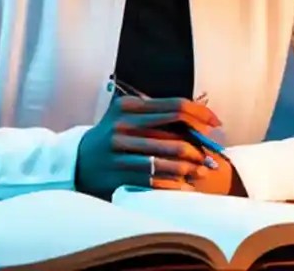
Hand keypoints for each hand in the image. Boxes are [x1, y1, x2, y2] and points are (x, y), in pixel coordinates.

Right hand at [75, 95, 222, 199]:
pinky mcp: (118, 175)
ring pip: (167, 159)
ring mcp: (119, 152)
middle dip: (199, 146)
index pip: (175, 106)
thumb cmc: (112, 136)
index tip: (216, 123)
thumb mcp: (128, 116)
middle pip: (174, 134)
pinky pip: (155, 180)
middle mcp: (122, 127)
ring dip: (191, 167)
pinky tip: (186, 186)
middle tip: (211, 155)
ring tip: (202, 171)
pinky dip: (175, 184)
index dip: (201, 114)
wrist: (77, 161)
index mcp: (128, 106)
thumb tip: (200, 121)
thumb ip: (158, 114)